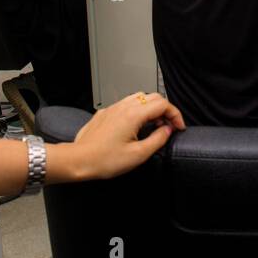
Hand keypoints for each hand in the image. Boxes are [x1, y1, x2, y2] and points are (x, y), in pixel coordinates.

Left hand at [70, 93, 185, 179]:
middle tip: (169, 126)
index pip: (163, 104)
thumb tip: (168, 130)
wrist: (78, 160)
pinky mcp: (105, 113)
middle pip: (153, 97)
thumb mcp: (138, 155)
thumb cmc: (104, 160)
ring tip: (153, 125)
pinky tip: (135, 126)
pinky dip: (137, 110)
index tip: (179, 127)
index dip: (175, 115)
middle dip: (165, 110)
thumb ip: (157, 140)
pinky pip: (126, 104)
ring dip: (151, 108)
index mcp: (134, 115)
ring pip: (139, 97)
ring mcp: (113, 108)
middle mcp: (123, 106)